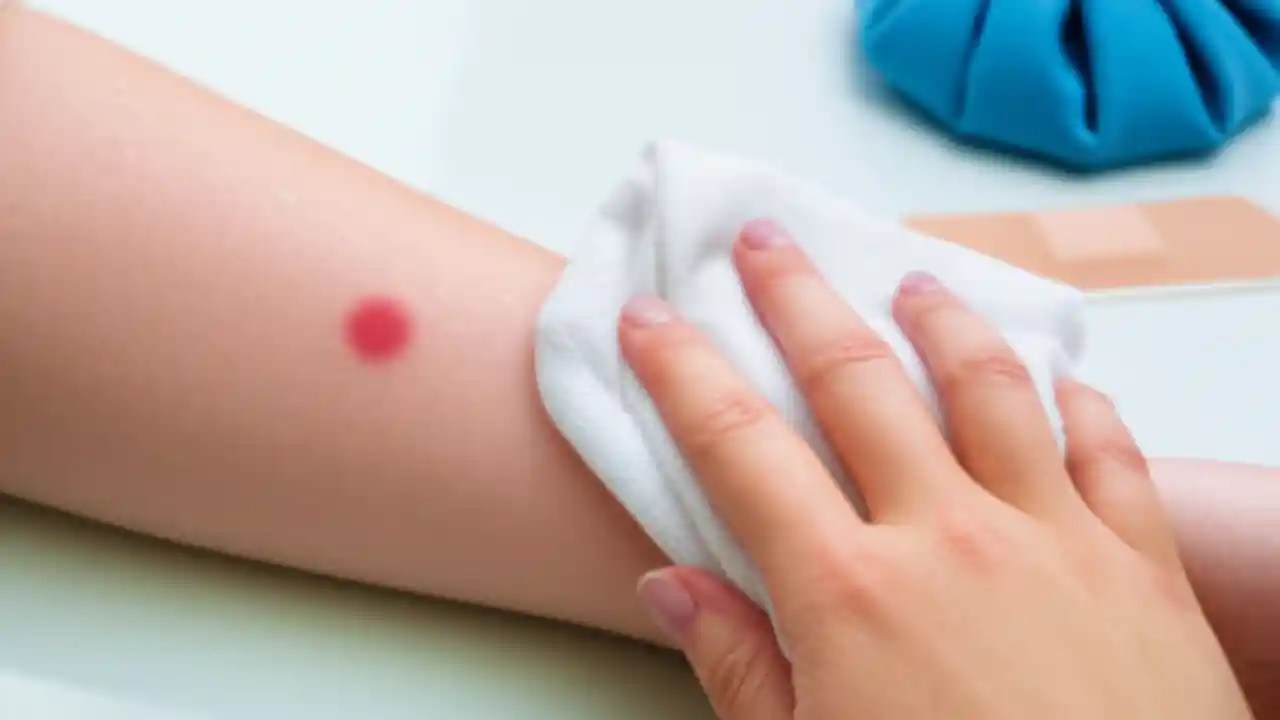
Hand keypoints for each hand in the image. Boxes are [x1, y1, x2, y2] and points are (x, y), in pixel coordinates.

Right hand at [621, 219, 1252, 718]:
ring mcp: (1054, 540)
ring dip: (940, 320)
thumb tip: (668, 586)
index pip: (740, 446)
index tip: (647, 317)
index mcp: (850, 593)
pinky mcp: (1142, 567)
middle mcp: (949, 538)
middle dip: (796, 297)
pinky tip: (1061, 379)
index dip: (681, 370)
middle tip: (761, 239)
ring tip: (911, 278)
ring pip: (988, 389)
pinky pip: (1109, 453)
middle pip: (856, 381)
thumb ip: (740, 669)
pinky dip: (1078, 402)